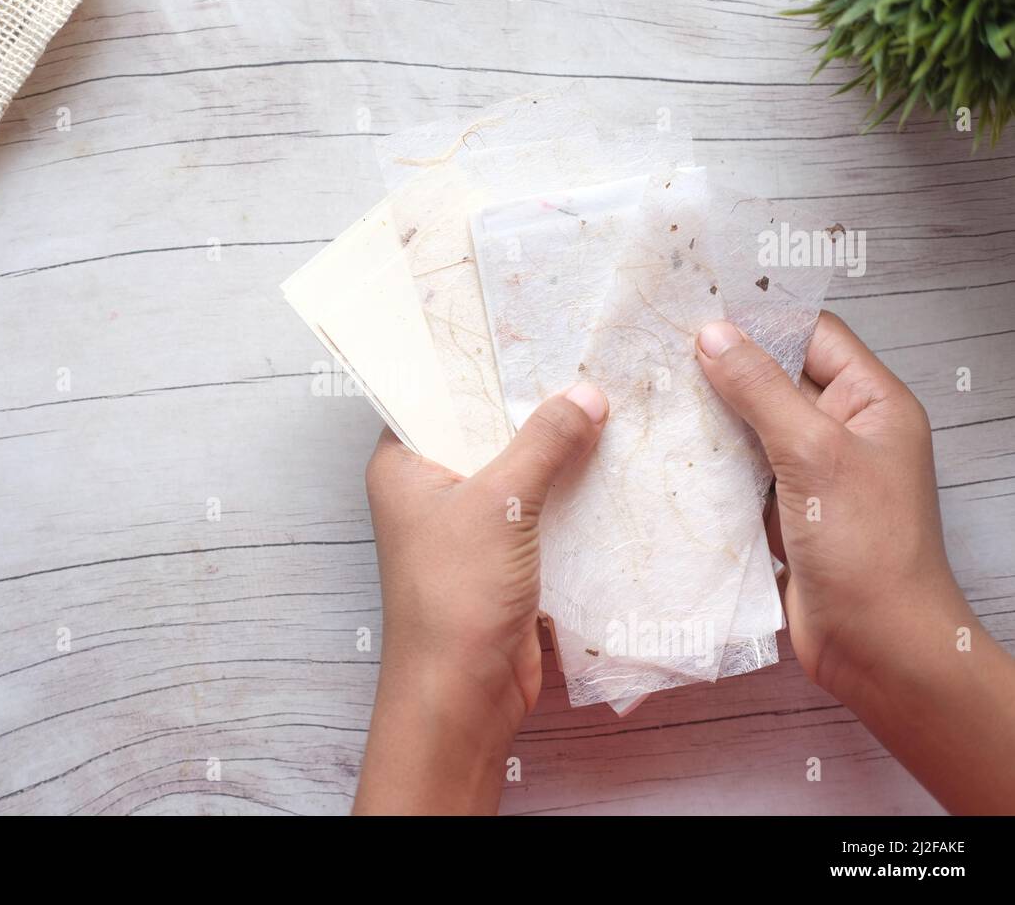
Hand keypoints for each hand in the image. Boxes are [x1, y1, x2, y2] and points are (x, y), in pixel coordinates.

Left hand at [353, 383, 607, 813]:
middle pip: (485, 428)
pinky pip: (540, 510)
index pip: (436, 392)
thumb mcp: (499, 504)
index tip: (530, 324)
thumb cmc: (456, 594)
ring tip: (614, 399)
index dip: (479, 361)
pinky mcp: (503, 556)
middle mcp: (431, 488)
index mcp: (403, 464)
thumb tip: (587, 394)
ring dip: (560, 449)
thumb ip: (543, 443)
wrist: (461, 695)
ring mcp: (469, 523)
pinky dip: (572, 492)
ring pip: (518, 470)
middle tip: (587, 356)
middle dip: (534, 403)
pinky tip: (617, 463)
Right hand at [696, 310, 1014, 812]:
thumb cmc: (867, 549)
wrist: (878, 647)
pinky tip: (667, 456)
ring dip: (709, 418)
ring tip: (651, 398)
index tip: (695, 311)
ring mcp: (812, 474)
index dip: (758, 319)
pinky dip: (708, 464)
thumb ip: (761, 390)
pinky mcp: (784, 513)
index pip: (811, 334)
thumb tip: (714, 334)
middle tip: (657, 353)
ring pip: (752, 427)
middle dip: (722, 368)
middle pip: (776, 378)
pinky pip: (741, 473)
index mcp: (871, 403)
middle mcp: (843, 431)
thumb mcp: (813, 453)